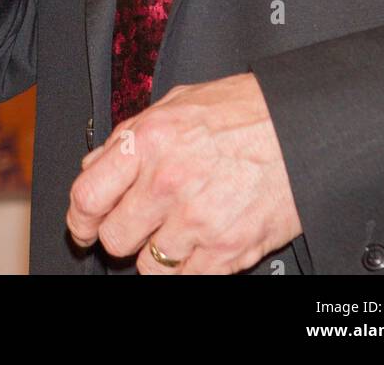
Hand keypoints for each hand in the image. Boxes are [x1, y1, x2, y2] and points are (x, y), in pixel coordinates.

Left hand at [66, 74, 301, 274]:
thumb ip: (132, 135)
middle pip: (114, 238)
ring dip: (159, 250)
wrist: (303, 128)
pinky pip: (184, 280)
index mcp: (150, 140)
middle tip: (140, 222)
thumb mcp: (179, 103)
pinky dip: (188, 268)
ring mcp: (196, 220)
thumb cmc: (248, 111)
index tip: (84, 226)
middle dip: (123, 233)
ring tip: (183, 224)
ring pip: (148, 265)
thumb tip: (97, 164)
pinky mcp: (225, 250)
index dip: (80, 218)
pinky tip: (201, 242)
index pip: (87, 195)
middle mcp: (167, 181)